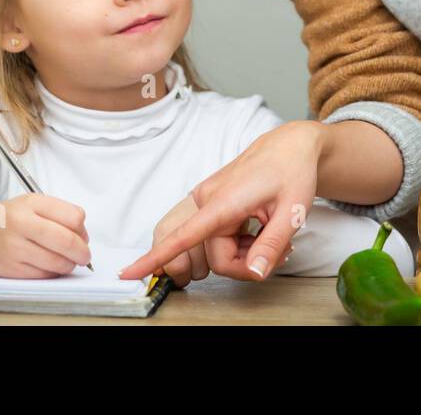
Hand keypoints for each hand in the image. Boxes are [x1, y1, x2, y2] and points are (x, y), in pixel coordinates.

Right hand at [0, 193, 92, 277]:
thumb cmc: (8, 219)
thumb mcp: (32, 204)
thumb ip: (59, 214)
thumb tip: (83, 237)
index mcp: (32, 203)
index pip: (73, 217)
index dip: (83, 230)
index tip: (83, 236)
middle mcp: (22, 224)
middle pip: (67, 241)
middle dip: (82, 252)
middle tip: (85, 256)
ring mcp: (15, 247)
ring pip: (56, 262)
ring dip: (69, 265)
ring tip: (68, 262)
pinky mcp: (10, 268)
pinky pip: (42, 275)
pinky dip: (52, 273)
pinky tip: (49, 267)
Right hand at [118, 120, 320, 281]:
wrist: (290, 146)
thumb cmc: (293, 172)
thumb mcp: (293, 211)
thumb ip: (272, 245)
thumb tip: (254, 273)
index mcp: (223, 201)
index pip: (183, 236)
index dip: (155, 258)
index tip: (127, 273)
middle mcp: (207, 200)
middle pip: (212, 256)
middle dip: (243, 264)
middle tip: (274, 254)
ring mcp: (206, 201)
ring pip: (212, 249)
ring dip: (239, 255)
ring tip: (268, 241)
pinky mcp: (209, 203)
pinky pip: (213, 237)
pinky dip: (235, 245)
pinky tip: (257, 236)